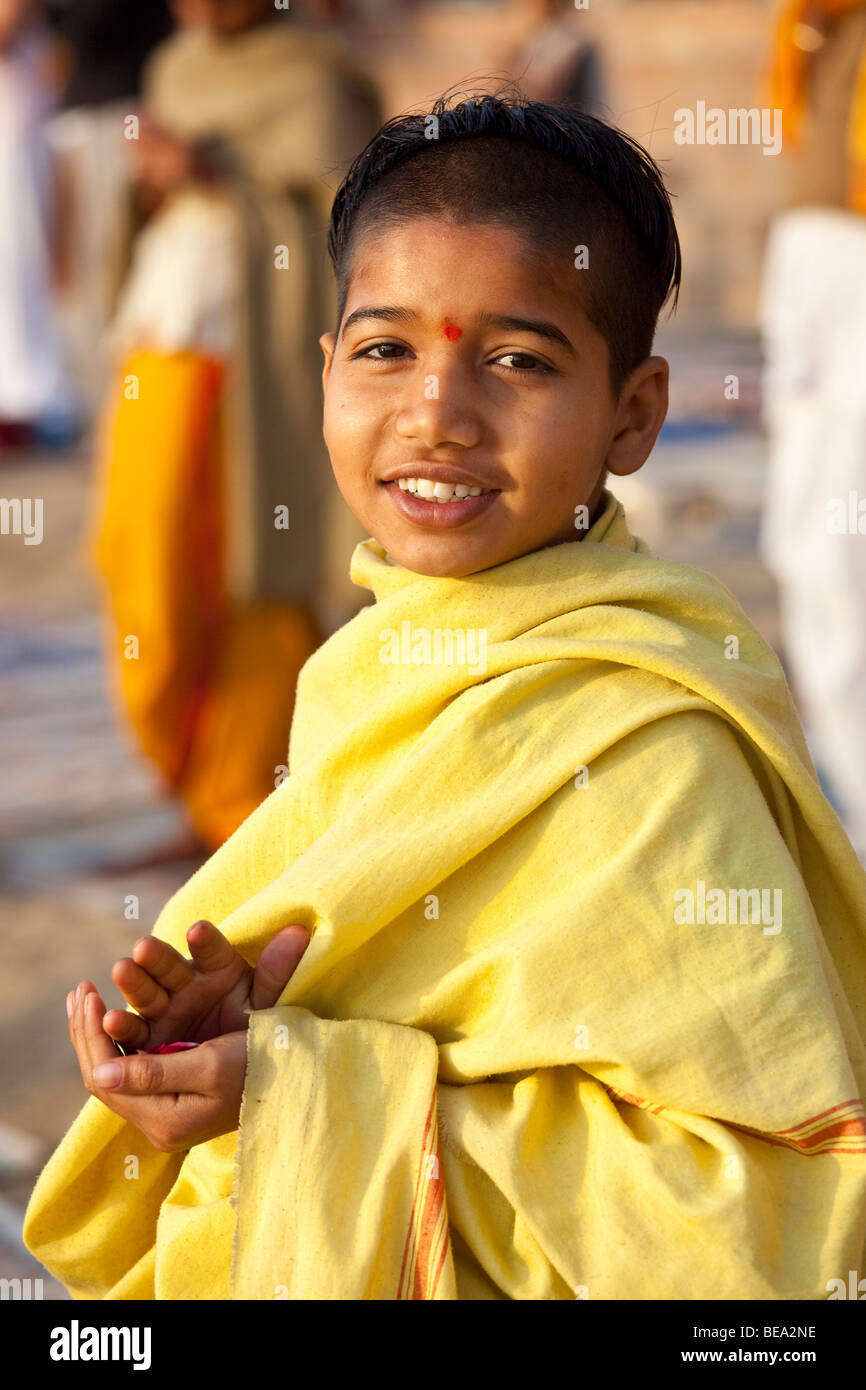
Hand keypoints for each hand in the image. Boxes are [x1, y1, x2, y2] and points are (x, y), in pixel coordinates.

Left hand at [69, 982, 247, 1151]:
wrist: (302, 1074)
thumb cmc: (261, 1068)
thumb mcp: (210, 1067)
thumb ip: (155, 1073)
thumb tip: (100, 1075)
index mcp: (164, 1119)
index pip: (106, 1079)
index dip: (90, 1036)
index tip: (88, 994)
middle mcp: (159, 1112)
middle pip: (104, 1070)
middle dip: (86, 1027)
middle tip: (80, 989)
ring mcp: (167, 1095)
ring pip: (116, 1059)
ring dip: (95, 1026)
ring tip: (82, 993)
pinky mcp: (178, 1076)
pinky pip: (135, 1052)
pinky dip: (118, 1027)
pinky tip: (108, 1005)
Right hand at [96, 919, 309, 1052]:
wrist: (246, 1080)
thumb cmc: (261, 1038)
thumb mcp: (269, 1009)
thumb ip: (275, 975)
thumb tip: (300, 932)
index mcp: (218, 971)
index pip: (212, 951)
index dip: (207, 942)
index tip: (200, 931)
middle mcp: (186, 986)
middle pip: (167, 967)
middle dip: (155, 958)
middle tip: (143, 950)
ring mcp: (163, 1012)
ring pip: (144, 995)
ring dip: (132, 984)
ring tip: (121, 973)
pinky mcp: (147, 1042)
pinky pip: (130, 1035)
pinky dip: (117, 1027)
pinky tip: (105, 1020)